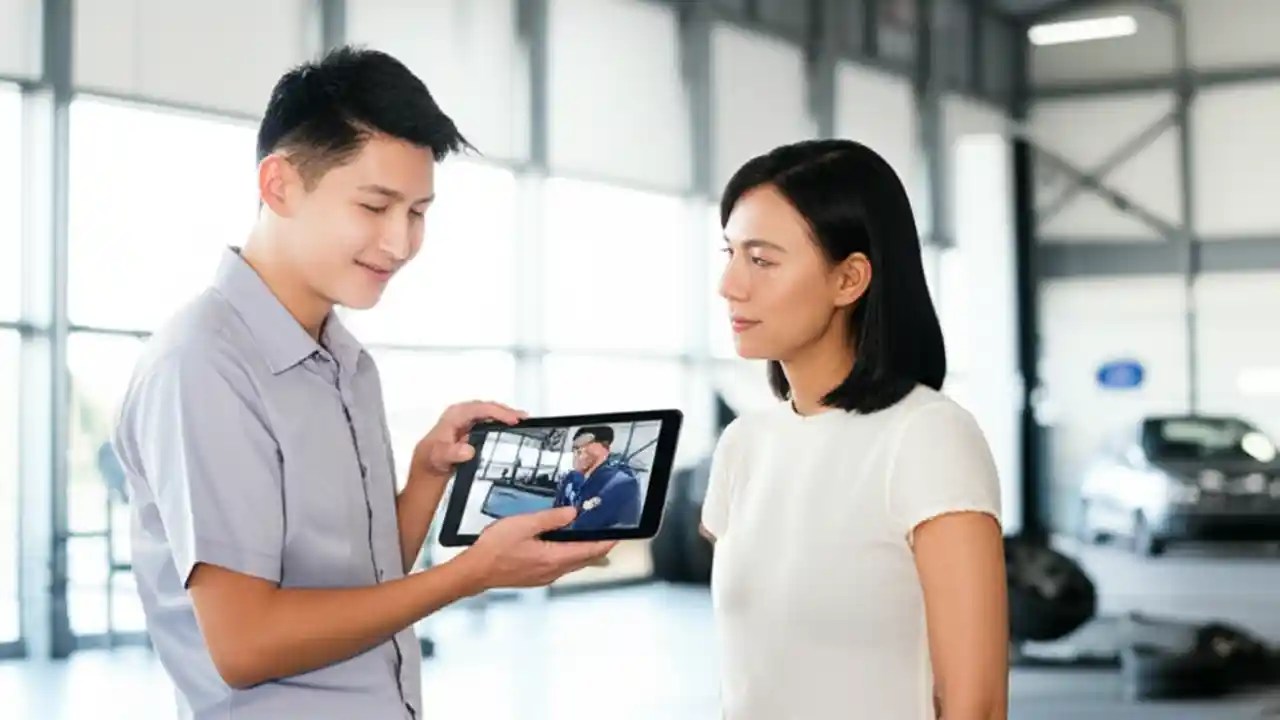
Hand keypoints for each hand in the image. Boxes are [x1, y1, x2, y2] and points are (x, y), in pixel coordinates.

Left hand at [411, 400, 526, 479]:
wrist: (429, 467)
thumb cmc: (432, 459)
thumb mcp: (440, 458)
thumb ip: (452, 453)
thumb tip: (467, 450)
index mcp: (454, 415)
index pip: (480, 409)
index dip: (498, 413)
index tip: (512, 420)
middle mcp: (461, 414)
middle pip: (487, 407)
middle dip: (506, 411)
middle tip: (522, 418)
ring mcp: (467, 419)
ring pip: (489, 411)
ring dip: (505, 415)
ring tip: (521, 420)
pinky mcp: (472, 427)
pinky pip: (489, 419)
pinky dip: (501, 421)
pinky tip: (510, 425)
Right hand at [459, 507, 616, 590]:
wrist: (475, 571)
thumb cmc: (495, 549)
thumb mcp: (524, 524)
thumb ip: (551, 518)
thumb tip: (572, 513)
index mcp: (554, 558)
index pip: (590, 550)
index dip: (606, 542)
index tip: (618, 534)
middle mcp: (553, 570)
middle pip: (585, 559)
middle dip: (598, 546)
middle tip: (607, 533)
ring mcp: (545, 576)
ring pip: (573, 563)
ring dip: (584, 551)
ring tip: (589, 537)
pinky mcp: (536, 577)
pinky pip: (561, 566)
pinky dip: (569, 555)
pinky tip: (564, 547)